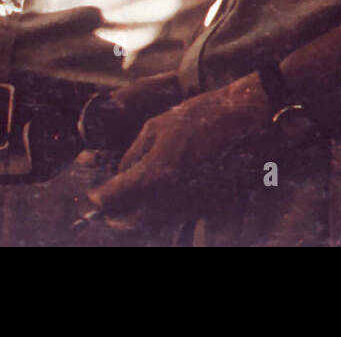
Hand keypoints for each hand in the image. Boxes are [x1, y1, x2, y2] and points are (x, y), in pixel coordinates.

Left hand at [87, 73, 272, 227]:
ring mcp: (189, 208)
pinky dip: (160, 211)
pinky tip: (159, 194)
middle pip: (130, 221)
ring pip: (152, 223)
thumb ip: (133, 154)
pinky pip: (174, 217)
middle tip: (107, 203)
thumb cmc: (202, 117)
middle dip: (115, 213)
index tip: (92, 196)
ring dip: (137, 214)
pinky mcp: (206, 209)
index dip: (98, 199)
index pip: (112, 200)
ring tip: (130, 199)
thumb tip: (120, 174)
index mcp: (151, 178)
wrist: (248, 124)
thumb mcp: (156, 127)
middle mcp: (169, 201)